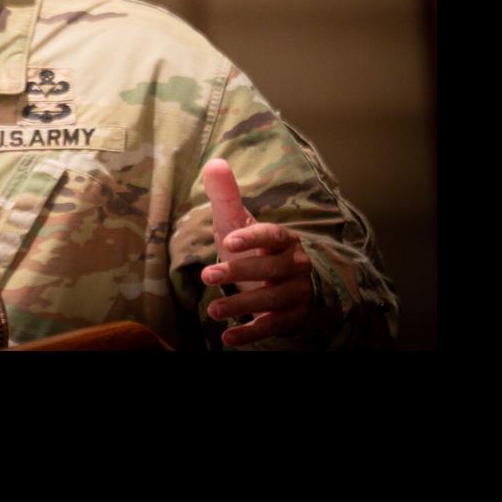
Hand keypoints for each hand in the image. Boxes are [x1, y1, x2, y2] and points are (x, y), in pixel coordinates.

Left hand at [199, 159, 312, 346]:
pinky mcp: (289, 317)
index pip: (272, 236)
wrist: (290, 284)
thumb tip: (214, 162)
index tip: (228, 241)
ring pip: (270, 299)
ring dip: (242, 305)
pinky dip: (251, 334)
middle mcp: (294, 266)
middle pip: (268, 269)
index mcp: (283, 240)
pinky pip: (272, 325)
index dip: (252, 238)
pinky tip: (228, 338)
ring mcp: (294, 293)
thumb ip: (227, 196)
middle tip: (207, 275)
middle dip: (239, 272)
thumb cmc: (257, 249)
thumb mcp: (241, 223)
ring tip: (213, 310)